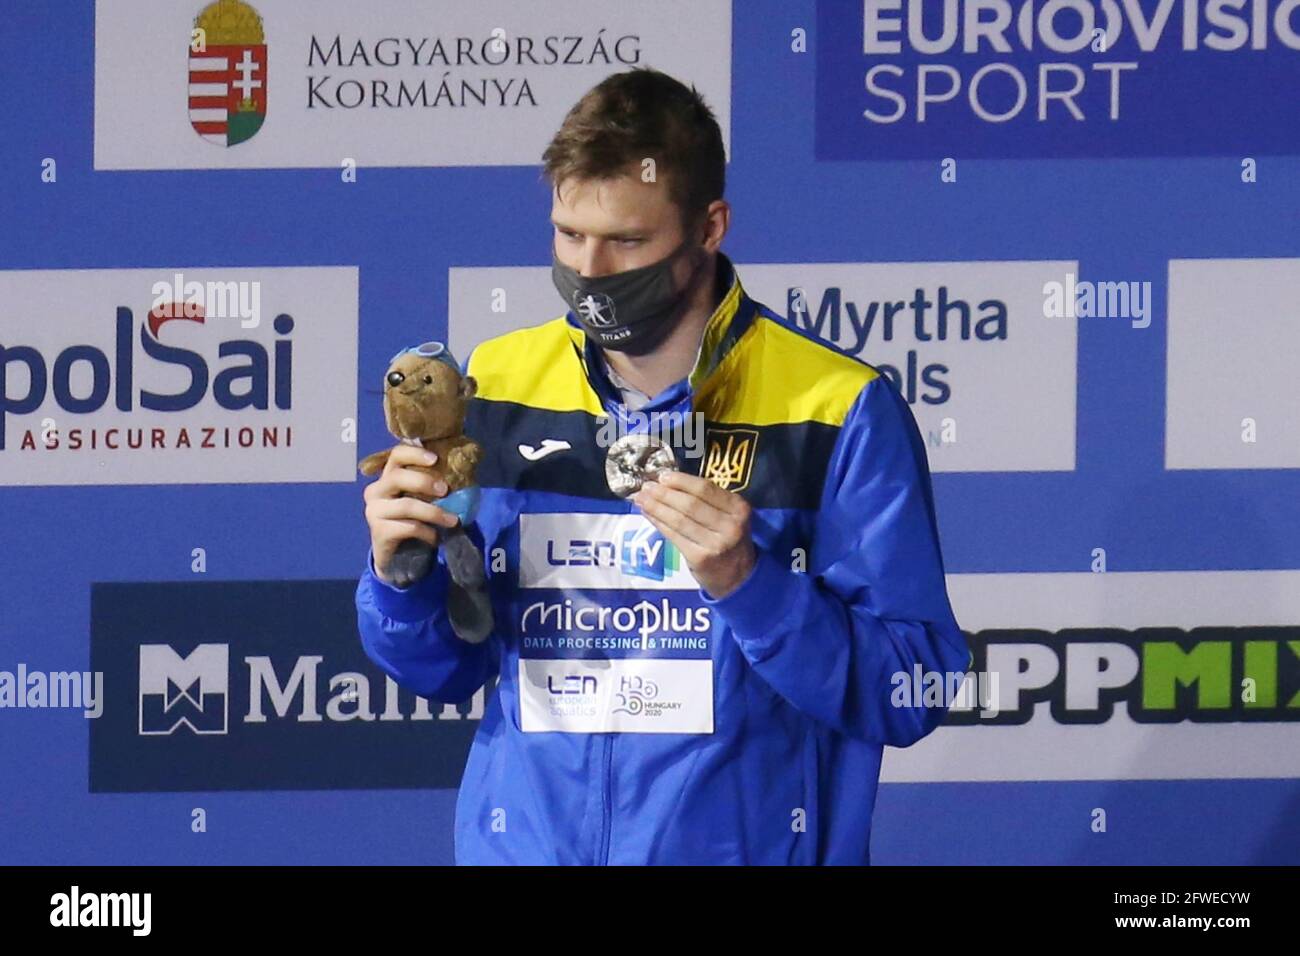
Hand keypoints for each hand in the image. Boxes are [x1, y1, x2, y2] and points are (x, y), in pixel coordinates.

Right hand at [362, 444, 461, 585]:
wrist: (397, 555)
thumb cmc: (412, 520)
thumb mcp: (421, 499)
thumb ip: (432, 486)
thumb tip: (461, 475)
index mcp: (387, 477)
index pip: (396, 455)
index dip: (415, 454)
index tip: (435, 459)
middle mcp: (376, 491)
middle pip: (397, 477)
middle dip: (424, 482)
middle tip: (446, 490)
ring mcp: (374, 511)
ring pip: (406, 505)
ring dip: (434, 512)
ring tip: (453, 520)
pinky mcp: (379, 532)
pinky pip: (409, 527)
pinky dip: (427, 532)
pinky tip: (435, 537)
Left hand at [631, 470, 755, 599]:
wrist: (738, 577)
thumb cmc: (729, 540)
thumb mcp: (729, 516)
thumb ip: (708, 500)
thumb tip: (669, 482)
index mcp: (738, 508)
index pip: (706, 489)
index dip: (681, 481)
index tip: (662, 476)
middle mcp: (730, 525)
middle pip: (690, 504)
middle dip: (664, 494)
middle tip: (646, 487)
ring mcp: (715, 544)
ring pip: (679, 520)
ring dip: (656, 507)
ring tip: (641, 499)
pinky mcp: (701, 558)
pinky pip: (674, 536)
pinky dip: (658, 523)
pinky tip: (648, 515)